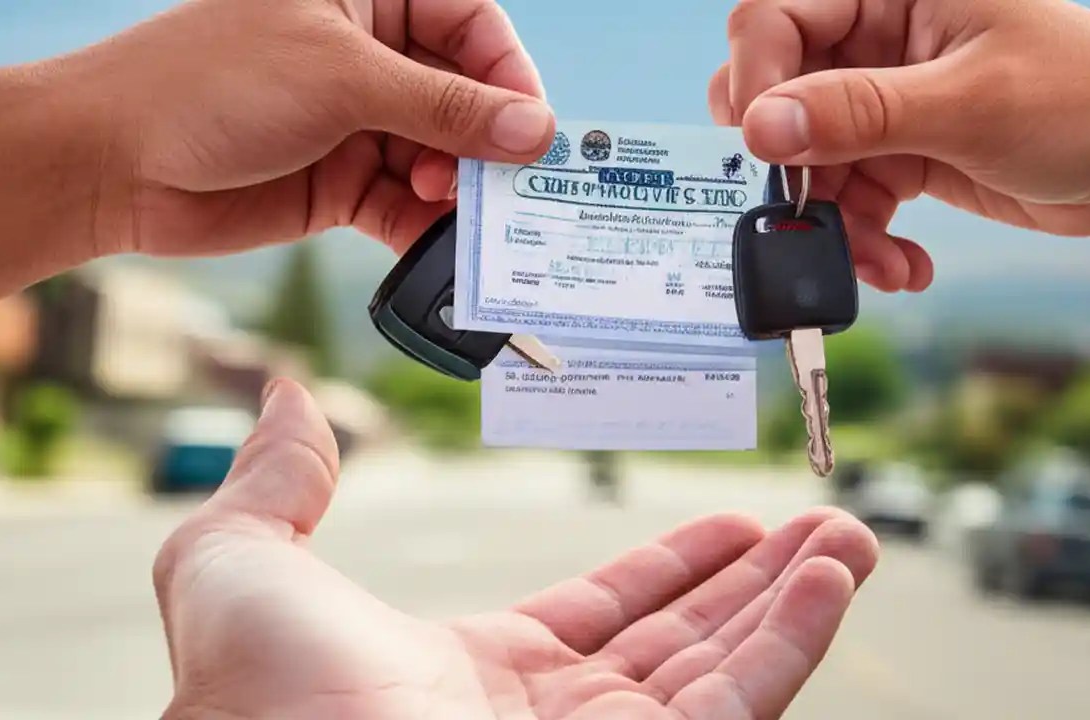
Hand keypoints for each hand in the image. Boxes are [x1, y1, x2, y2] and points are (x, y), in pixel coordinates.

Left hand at [74, 0, 553, 256]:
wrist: (113, 163)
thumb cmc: (210, 83)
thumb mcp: (342, 79)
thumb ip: (444, 106)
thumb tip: (534, 128)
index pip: (470, 23)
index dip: (508, 73)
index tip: (533, 127)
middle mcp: (367, 55)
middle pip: (463, 96)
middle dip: (486, 142)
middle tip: (507, 186)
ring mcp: (355, 120)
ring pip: (439, 156)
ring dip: (458, 190)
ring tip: (462, 216)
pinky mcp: (340, 181)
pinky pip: (404, 204)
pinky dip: (425, 226)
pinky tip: (439, 245)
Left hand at [154, 379, 878, 718]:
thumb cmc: (254, 698)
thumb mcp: (240, 568)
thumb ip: (273, 485)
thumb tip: (281, 399)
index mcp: (477, 677)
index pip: (605, 615)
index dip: (671, 566)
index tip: (730, 524)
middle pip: (683, 642)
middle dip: (754, 579)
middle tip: (813, 523)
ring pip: (727, 670)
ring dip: (794, 600)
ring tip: (849, 536)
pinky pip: (743, 706)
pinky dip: (795, 641)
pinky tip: (830, 578)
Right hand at [716, 0, 1089, 292]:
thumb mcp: (970, 102)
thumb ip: (859, 112)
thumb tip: (761, 126)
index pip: (776, 19)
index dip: (757, 80)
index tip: (763, 144)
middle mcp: (878, 41)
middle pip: (778, 95)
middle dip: (790, 163)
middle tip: (808, 204)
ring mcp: (885, 102)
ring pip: (808, 163)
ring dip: (833, 222)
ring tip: (877, 259)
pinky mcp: (900, 154)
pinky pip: (848, 200)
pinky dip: (864, 240)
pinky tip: (901, 263)